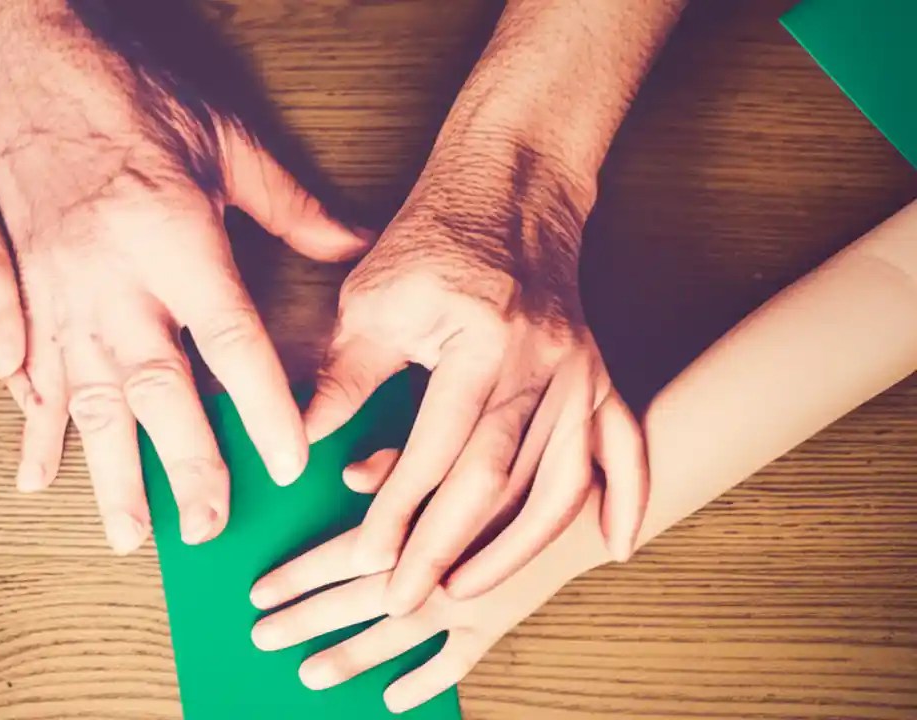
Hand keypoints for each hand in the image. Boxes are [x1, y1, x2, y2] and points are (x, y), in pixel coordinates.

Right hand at [0, 42, 368, 553]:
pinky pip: (27, 376)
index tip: (288, 459)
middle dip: (183, 465)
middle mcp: (114, 279)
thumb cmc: (129, 101)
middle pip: (157, 389)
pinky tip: (37, 480)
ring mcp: (59, 294)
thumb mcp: (225, 142)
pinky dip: (34, 432)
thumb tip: (355, 243)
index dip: (260, 407)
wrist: (27, 73)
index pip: (229, 342)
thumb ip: (293, 206)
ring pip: (86, 401)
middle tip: (206, 526)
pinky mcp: (21, 296)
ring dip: (108, 474)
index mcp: (174, 241)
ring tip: (129, 534)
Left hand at [249, 462, 610, 713]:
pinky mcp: (504, 618)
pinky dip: (426, 681)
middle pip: (361, 599)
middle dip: (306, 619)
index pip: (347, 552)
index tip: (257, 592)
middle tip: (260, 637)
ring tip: (307, 673)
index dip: (298, 574)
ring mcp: (475, 599)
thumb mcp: (461, 439)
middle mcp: (446, 565)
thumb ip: (400, 463)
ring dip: (350, 656)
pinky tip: (393, 699)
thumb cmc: (523, 447)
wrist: (604, 484)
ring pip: (401, 637)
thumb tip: (345, 476)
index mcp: (427, 514)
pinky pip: (460, 661)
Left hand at [304, 135, 646, 613]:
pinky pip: (625, 444)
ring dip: (519, 547)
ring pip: (562, 478)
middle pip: (499, 479)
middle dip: (448, 548)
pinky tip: (614, 547)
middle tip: (407, 602)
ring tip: (473, 590)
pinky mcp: (598, 372)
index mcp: (483, 339)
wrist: (508, 186)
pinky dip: (627, 497)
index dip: (399, 510)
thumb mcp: (373, 299)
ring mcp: (580, 370)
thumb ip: (344, 375)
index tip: (368, 560)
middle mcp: (542, 362)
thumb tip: (301, 443)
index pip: (437, 447)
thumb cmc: (430, 239)